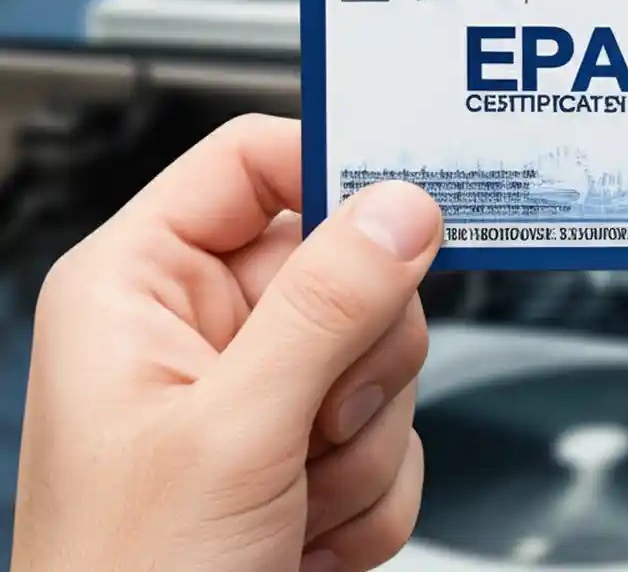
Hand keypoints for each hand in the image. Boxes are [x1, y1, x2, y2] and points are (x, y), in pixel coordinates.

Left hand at [13, 116, 440, 571]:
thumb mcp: (230, 433)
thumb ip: (324, 308)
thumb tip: (402, 210)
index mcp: (144, 286)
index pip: (256, 163)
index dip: (334, 170)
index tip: (413, 209)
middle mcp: (205, 329)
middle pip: (349, 267)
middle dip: (356, 361)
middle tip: (315, 417)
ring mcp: (263, 394)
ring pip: (385, 359)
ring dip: (362, 444)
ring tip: (292, 498)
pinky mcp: (308, 451)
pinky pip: (395, 434)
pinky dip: (369, 494)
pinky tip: (304, 533)